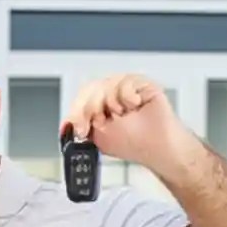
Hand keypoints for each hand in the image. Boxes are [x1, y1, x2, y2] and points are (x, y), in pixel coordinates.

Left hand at [61, 74, 196, 173]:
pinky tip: (135, 106)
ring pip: (106, 83)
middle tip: (101, 120)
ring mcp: (125, 90)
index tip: (81, 127)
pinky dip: (128, 96)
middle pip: (90, 88)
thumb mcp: (99, 138)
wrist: (160, 145)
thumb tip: (66, 124)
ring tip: (123, 115)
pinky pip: (125, 81)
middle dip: (93, 107)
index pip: (80, 99)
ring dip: (112, 103)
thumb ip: (81, 126)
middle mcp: (110, 97)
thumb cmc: (134, 144)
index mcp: (98, 110)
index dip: (78, 110)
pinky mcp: (141, 84)